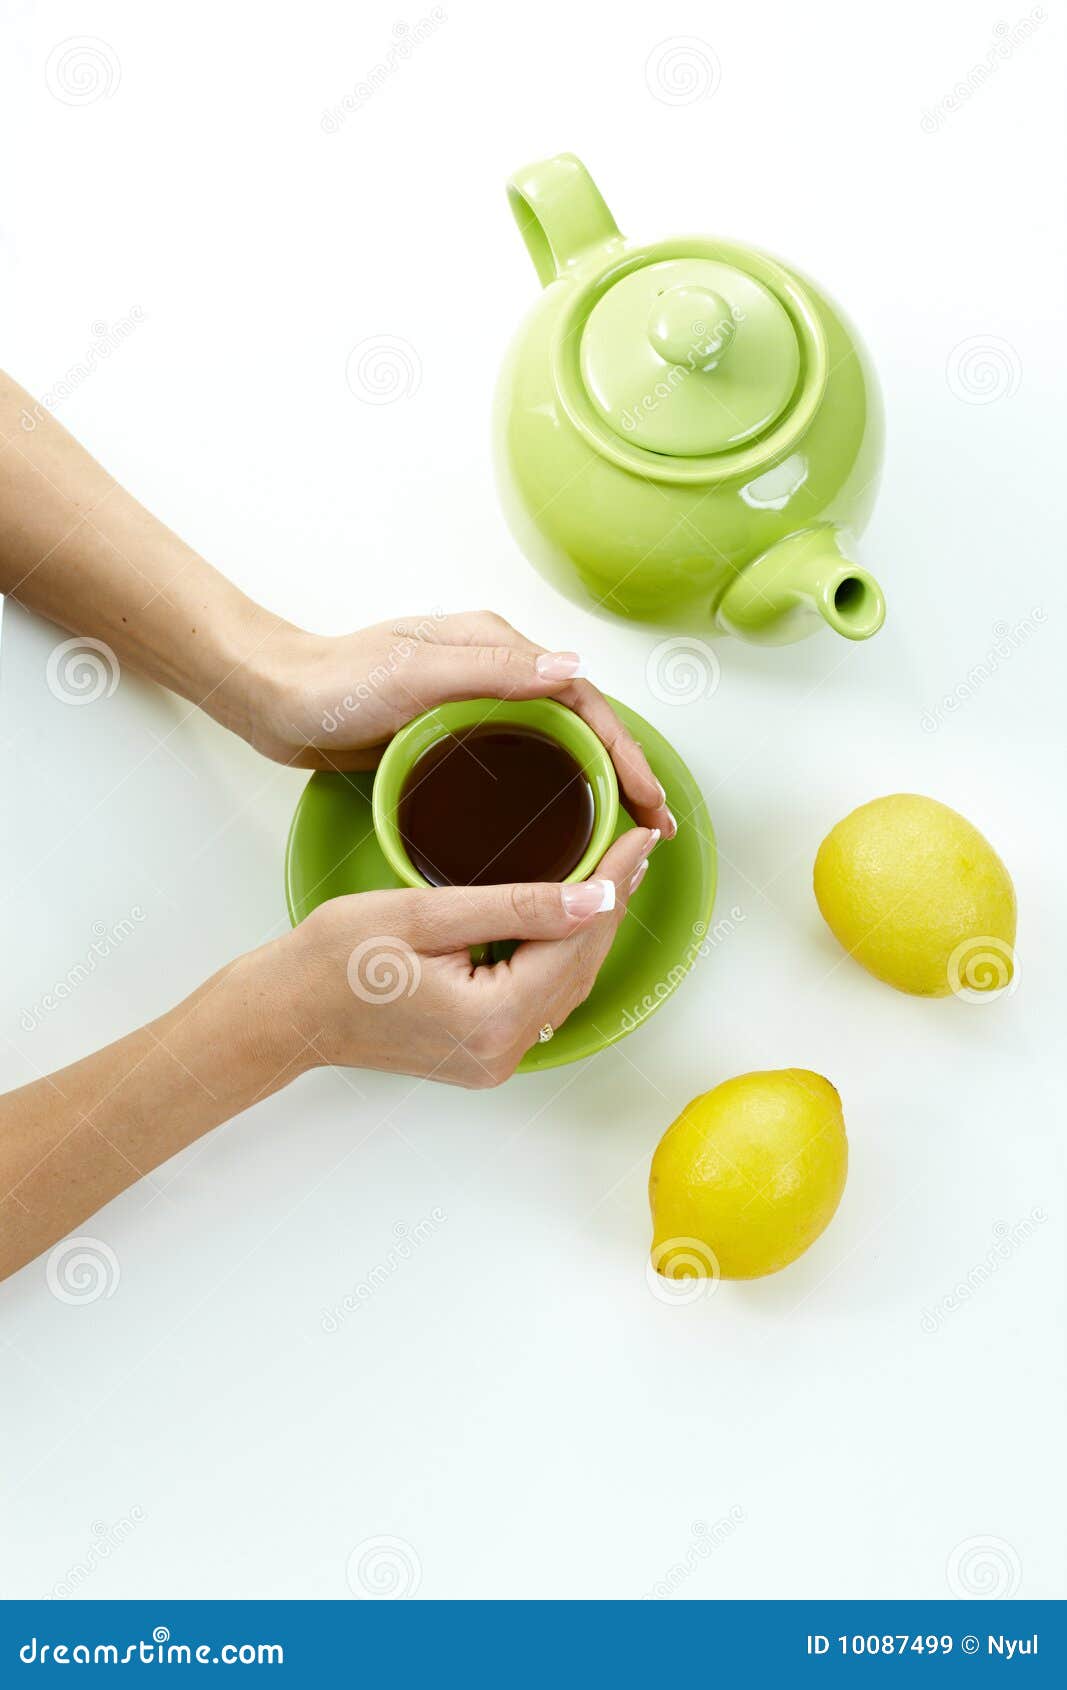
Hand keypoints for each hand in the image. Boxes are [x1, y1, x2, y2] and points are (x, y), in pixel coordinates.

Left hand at [244, 611, 673, 835]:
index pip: (582, 699)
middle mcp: (494, 672)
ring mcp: (476, 704)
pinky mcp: (453, 735)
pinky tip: (561, 823)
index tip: (648, 797)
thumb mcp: (413, 674)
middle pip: (579, 724)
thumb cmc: (332, 683)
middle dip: (624, 772)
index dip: (622, 750)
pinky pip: (520, 764)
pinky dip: (554, 790)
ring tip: (625, 830)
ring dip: (596, 784)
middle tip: (654, 826)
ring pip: (555, 746)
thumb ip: (490, 671)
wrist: (274, 699)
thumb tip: (568, 667)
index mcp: (496, 647)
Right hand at [264, 828, 657, 1086]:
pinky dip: (560, 955)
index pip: (577, 937)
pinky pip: (539, 999)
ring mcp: (494, 1060)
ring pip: (565, 985)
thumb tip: (595, 896)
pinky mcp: (482, 1054)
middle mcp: (503, 1051)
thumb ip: (517, 907)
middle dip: (612, 902)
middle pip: (580, 966)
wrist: (284, 1013)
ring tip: (617, 872)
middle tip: (637, 844)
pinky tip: (569, 917)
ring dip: (591, 929)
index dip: (613, 882)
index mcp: (493, 1018)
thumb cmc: (333, 960)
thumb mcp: (426, 915)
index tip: (638, 837)